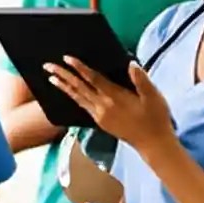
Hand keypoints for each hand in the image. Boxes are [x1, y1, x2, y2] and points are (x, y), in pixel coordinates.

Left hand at [45, 58, 174, 153]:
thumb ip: (141, 80)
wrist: (153, 144)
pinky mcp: (100, 122)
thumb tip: (131, 63)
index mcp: (115, 98)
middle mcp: (103, 107)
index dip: (79, 68)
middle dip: (63, 75)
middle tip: (47, 65)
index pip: (93, 79)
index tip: (67, 58)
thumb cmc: (156, 118)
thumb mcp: (153, 97)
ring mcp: (99, 116)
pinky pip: (82, 106)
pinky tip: (68, 93)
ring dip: (64, 87)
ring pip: (77, 98)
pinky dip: (73, 97)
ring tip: (51, 78)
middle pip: (79, 88)